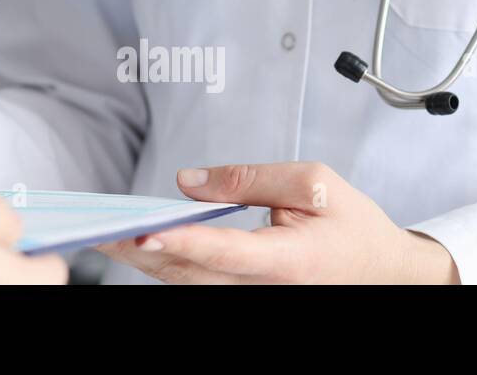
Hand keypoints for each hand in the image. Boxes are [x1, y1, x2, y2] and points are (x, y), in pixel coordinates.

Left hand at [99, 162, 459, 283]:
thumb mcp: (313, 183)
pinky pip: (195, 284)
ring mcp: (253, 298)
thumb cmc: (350, 225)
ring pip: (186, 283)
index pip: (227, 252)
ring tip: (100, 234)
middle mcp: (266, 288)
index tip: (142, 233)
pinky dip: (163, 264)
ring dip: (141, 260)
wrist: (382, 272)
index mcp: (289, 260)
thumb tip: (186, 181)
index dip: (184, 243)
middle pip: (191, 274)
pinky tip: (134, 244)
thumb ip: (250, 178)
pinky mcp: (244, 297)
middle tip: (94, 230)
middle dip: (139, 251)